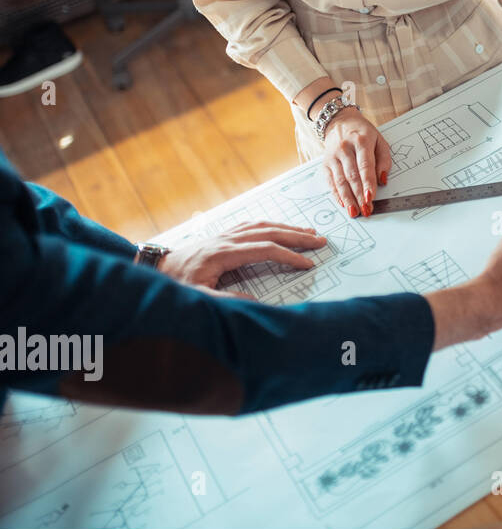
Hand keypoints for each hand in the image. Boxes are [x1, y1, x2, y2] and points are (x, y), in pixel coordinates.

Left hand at [156, 221, 327, 289]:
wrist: (154, 269)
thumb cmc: (175, 286)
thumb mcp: (197, 299)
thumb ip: (226, 301)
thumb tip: (256, 303)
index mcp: (222, 254)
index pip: (264, 249)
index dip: (288, 255)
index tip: (307, 264)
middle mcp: (225, 239)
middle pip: (269, 232)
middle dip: (297, 235)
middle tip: (321, 240)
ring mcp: (224, 235)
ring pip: (262, 225)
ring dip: (288, 227)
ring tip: (309, 231)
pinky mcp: (222, 236)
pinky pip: (252, 225)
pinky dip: (272, 225)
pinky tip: (281, 228)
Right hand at [322, 107, 391, 217]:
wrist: (339, 121)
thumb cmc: (363, 133)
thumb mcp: (379, 141)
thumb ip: (384, 160)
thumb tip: (383, 180)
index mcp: (361, 141)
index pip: (365, 166)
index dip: (368, 183)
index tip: (371, 198)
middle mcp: (345, 149)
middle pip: (352, 176)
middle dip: (359, 196)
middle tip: (366, 210)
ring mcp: (333, 156)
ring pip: (340, 181)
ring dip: (348, 199)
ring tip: (354, 212)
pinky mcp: (325, 163)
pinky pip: (330, 181)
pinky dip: (336, 194)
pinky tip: (343, 203)